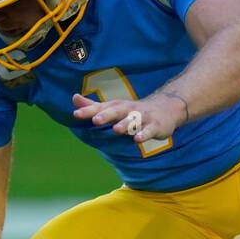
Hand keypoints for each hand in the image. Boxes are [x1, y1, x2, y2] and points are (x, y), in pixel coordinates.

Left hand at [71, 90, 187, 143]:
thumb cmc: (133, 111)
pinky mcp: (155, 126)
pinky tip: (137, 139)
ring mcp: (143, 117)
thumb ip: (93, 105)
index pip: (101, 108)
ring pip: (133, 120)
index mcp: (117, 106)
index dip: (89, 111)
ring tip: (116, 130)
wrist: (165, 108)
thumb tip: (74, 98)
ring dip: (125, 124)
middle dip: (107, 116)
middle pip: (116, 112)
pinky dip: (144, 134)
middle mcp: (128, 110)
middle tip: (96, 120)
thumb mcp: (113, 107)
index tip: (76, 114)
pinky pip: (149, 130)